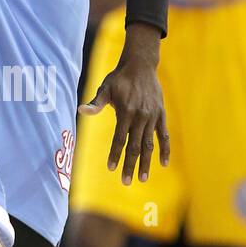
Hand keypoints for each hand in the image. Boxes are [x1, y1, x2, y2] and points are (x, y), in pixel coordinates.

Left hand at [79, 23, 168, 183]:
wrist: (141, 64)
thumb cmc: (119, 78)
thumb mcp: (105, 88)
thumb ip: (95, 103)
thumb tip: (81, 110)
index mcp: (126, 111)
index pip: (120, 138)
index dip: (115, 154)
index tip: (111, 168)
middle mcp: (140, 116)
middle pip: (135, 145)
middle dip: (130, 165)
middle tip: (126, 182)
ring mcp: (152, 116)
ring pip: (149, 144)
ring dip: (146, 162)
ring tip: (142, 178)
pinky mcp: (161, 114)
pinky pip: (164, 135)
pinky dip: (165, 149)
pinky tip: (163, 164)